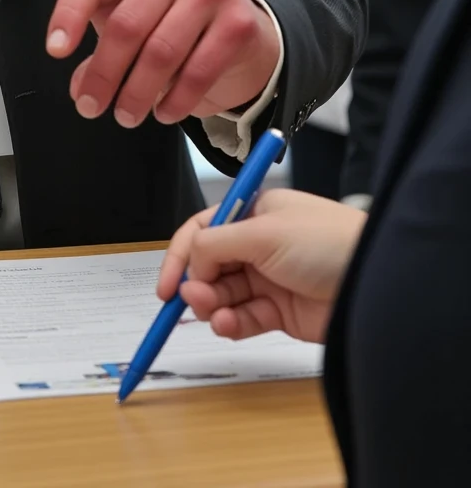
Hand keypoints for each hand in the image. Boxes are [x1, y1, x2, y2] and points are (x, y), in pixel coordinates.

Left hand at [45, 0, 279, 126]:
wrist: (239, 30)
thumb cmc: (172, 24)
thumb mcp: (131, 28)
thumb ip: (101, 54)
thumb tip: (80, 90)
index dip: (68, 15)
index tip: (55, 52)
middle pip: (125, 24)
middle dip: (104, 74)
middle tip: (91, 108)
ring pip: (160, 51)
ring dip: (138, 93)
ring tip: (126, 116)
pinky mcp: (237, 21)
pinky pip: (199, 70)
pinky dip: (176, 100)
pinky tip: (165, 113)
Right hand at [157, 189, 366, 344]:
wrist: (374, 283)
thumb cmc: (326, 242)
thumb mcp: (264, 232)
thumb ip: (217, 244)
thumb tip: (190, 264)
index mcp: (254, 213)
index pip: (204, 230)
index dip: (181, 255)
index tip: (165, 285)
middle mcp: (258, 245)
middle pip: (210, 265)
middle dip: (196, 283)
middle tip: (190, 299)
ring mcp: (269, 279)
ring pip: (224, 295)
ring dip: (211, 305)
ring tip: (212, 313)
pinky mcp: (280, 313)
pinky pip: (243, 318)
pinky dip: (230, 323)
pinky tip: (226, 325)